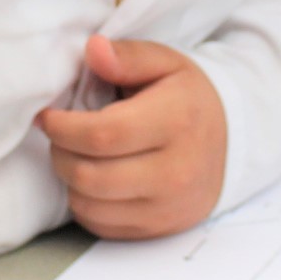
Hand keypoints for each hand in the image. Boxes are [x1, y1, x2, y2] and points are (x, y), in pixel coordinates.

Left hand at [38, 35, 227, 240]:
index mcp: (176, 121)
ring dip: (70, 180)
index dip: (63, 127)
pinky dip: (86, 203)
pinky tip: (95, 179)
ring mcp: (167, 207)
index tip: (48, 117)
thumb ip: (127, 56)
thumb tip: (93, 49)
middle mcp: (175, 171)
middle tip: (60, 136)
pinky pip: (101, 226)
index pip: (102, 135)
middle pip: (90, 176)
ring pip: (89, 205)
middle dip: (60, 153)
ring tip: (78, 155)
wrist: (232, 144)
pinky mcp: (158, 229)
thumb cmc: (188, 99)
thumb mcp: (165, 64)